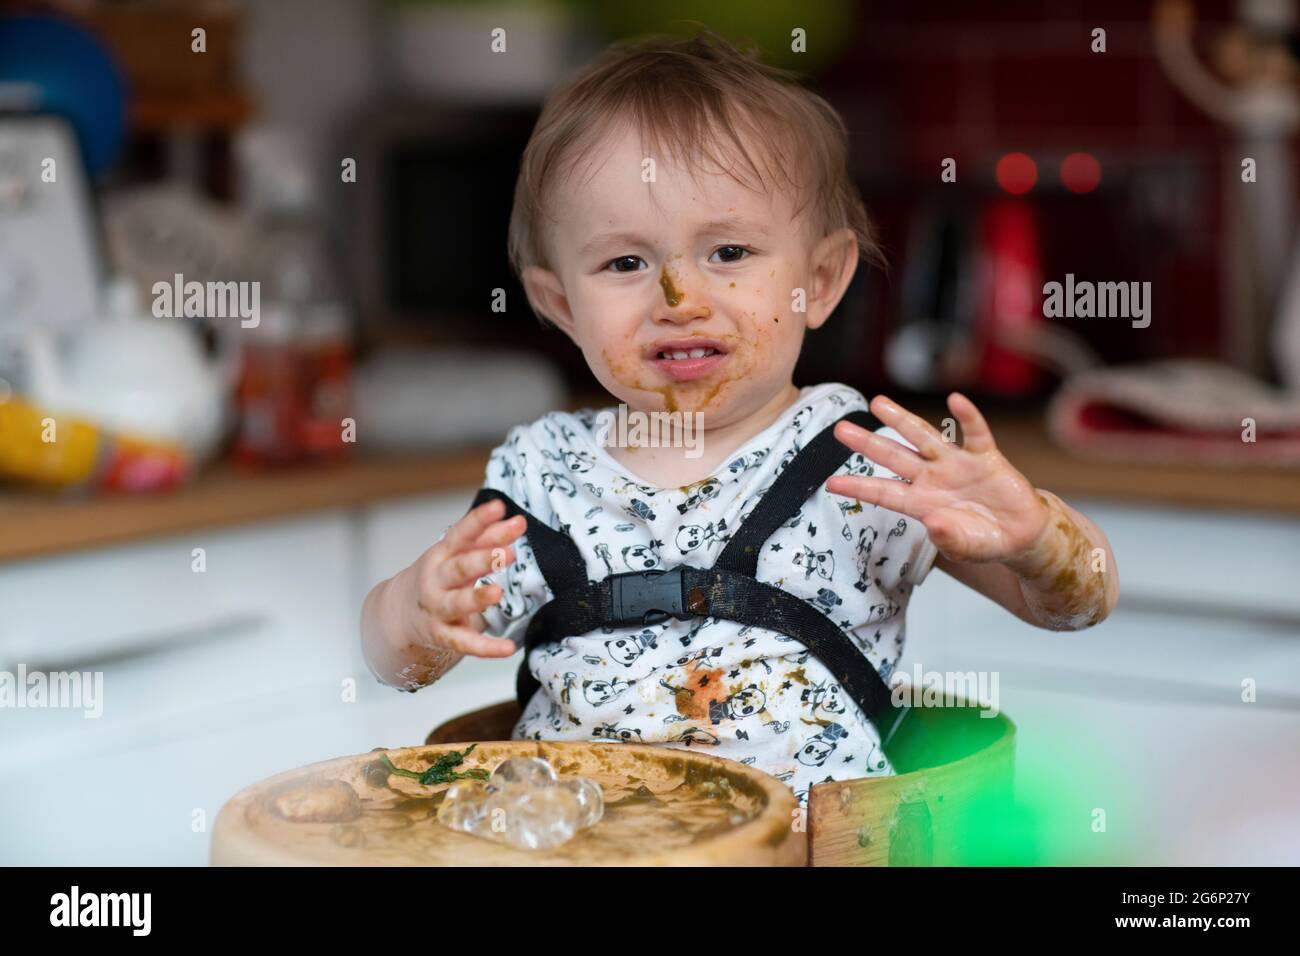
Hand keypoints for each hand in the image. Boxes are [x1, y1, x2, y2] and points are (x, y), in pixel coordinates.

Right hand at [395, 498, 526, 657]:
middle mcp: (436, 580)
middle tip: (509, 554)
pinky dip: (487, 648)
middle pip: (459, 568)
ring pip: (456, 604)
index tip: (500, 507)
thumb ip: (488, 539)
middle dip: (483, 560)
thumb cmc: (439, 578)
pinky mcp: (442, 635)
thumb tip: (517, 521)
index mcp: (442, 555)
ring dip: (477, 599)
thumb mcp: (457, 555)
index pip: (461, 534)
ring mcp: (437, 608)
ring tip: (497, 594)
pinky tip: (509, 648)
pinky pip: (465, 643)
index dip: (479, 520)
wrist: (400, 614)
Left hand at [825, 393, 1049, 564]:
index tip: (831, 483)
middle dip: (867, 443)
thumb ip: (950, 539)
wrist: (1020, 534)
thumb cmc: (984, 540)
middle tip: (840, 429)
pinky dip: (968, 417)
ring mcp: (957, 464)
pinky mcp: (985, 457)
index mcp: (921, 503)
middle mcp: (933, 478)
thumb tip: (934, 525)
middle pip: (893, 456)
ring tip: (878, 403)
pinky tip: (956, 400)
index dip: (858, 487)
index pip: (883, 492)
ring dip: (902, 419)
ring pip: (924, 437)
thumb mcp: (966, 548)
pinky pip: (975, 433)